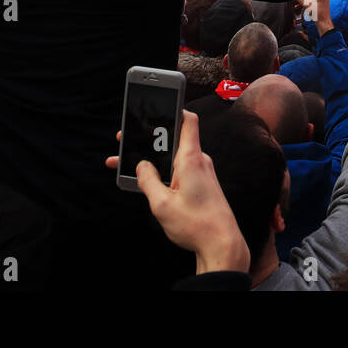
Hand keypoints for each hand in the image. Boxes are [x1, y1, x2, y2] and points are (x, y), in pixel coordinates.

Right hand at [112, 112, 250, 274]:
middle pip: (173, 140)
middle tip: (124, 139)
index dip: (173, 108)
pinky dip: (163, 171)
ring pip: (174, 158)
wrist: (223, 243)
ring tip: (124, 163)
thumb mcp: (162, 205)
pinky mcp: (202, 184)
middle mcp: (199, 161)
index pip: (188, 121)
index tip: (156, 104)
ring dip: (152, 159)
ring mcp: (202, 173)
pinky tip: (145, 180)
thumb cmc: (195, 225)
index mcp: (191, 159)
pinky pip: (180, 171)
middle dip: (148, 139)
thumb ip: (148, 181)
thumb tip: (141, 165)